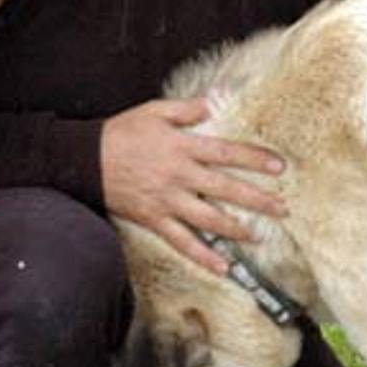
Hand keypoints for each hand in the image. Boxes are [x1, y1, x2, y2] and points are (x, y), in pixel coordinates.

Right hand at [100, 97, 286, 274]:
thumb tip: (218, 99)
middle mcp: (179, 175)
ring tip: (259, 237)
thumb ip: (187, 108)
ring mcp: (167, 200)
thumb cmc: (121, 132)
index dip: (254, 159)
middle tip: (282, 208)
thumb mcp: (154, 111)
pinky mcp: (154, 218)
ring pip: (208, 218)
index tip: (279, 166)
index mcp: (181, 146)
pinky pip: (182, 241)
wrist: (84, 159)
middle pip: (225, 188)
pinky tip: (222, 267)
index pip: (226, 152)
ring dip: (237, 229)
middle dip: (257, 199)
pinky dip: (202, 256)